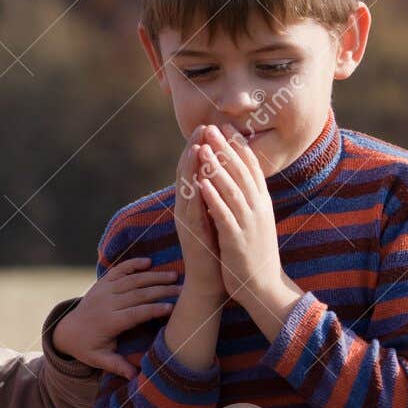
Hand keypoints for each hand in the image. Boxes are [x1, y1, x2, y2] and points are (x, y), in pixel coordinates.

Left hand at [52, 257, 181, 379]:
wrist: (67, 330)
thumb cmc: (87, 347)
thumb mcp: (98, 359)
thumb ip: (116, 366)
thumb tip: (134, 377)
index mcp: (108, 322)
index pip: (134, 313)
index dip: (153, 310)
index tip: (172, 308)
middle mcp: (107, 303)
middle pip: (138, 294)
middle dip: (161, 291)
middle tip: (183, 290)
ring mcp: (104, 291)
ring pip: (131, 280)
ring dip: (153, 276)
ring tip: (174, 276)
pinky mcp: (102, 283)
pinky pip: (118, 270)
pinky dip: (132, 264)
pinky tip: (148, 262)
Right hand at [175, 127, 224, 297]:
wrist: (211, 280)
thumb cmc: (217, 250)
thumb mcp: (218, 217)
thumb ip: (216, 197)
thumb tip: (223, 176)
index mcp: (196, 202)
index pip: (198, 168)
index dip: (203, 147)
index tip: (212, 127)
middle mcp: (187, 207)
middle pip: (188, 171)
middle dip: (195, 148)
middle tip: (203, 126)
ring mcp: (186, 219)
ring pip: (185, 186)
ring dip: (189, 165)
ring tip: (197, 143)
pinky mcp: (189, 232)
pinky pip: (190, 207)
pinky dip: (192, 190)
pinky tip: (196, 176)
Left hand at [194, 126, 303, 336]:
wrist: (263, 287)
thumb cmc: (255, 254)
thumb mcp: (255, 221)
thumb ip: (248, 200)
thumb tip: (237, 181)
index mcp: (262, 203)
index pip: (251, 167)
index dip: (238, 146)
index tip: (226, 127)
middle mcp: (258, 208)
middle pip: (241, 172)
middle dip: (225, 148)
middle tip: (212, 127)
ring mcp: (249, 223)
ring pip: (232, 188)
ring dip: (217, 167)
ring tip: (203, 147)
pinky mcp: (237, 239)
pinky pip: (223, 213)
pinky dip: (212, 197)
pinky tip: (200, 183)